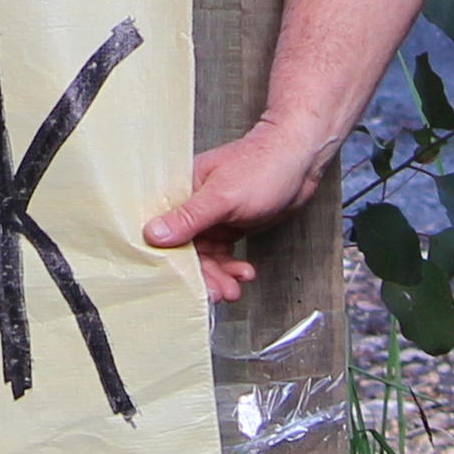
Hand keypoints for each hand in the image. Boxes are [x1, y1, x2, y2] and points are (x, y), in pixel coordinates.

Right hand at [145, 124, 330, 305]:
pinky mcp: (229, 224)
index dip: (174, 260)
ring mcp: (212, 215)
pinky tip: (244, 272)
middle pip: (187, 249)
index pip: (165, 232)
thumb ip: (189, 218)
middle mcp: (193, 203)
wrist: (300, 161)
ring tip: (234, 287)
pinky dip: (231, 266)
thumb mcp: (222, 196)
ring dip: (220, 274)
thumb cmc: (263, 166)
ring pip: (206, 254)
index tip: (186, 283)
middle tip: (218, 292)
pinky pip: (222, 252)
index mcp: (182, 190)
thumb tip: (153, 234)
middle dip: (203, 274)